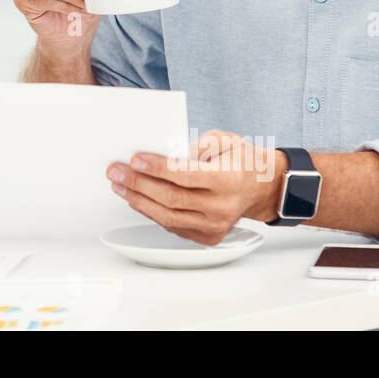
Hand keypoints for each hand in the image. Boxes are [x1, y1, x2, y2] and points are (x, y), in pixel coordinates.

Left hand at [106, 130, 285, 245]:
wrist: (262, 188)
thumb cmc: (242, 161)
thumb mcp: (224, 141)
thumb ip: (196, 145)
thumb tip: (165, 152)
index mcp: (228, 179)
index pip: (185, 175)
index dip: (157, 168)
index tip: (135, 159)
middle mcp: (222, 206)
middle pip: (171, 198)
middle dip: (138, 183)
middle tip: (116, 171)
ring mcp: (215, 225)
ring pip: (167, 216)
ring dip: (138, 200)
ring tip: (120, 185)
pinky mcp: (207, 236)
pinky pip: (173, 226)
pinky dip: (151, 212)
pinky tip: (137, 198)